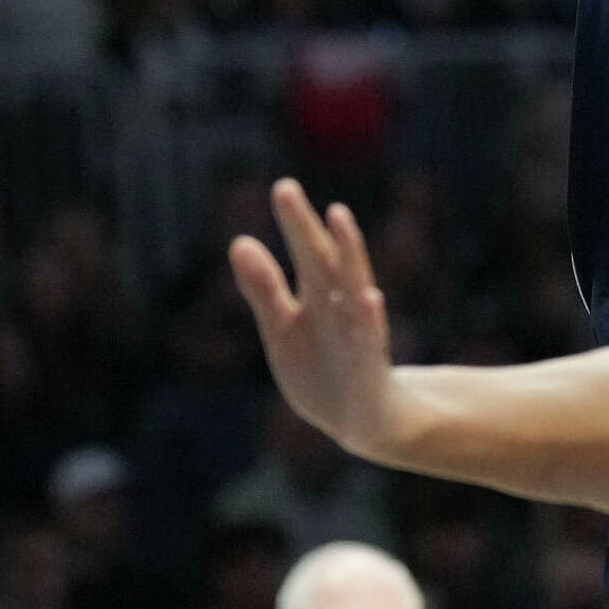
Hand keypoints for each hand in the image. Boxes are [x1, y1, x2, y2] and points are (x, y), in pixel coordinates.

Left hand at [230, 179, 404, 462]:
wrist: (363, 422)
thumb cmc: (321, 368)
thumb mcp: (283, 329)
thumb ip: (263, 289)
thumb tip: (238, 241)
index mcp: (319, 296)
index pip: (307, 252)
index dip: (295, 223)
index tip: (282, 187)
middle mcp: (340, 306)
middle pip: (322, 260)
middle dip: (305, 228)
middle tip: (285, 189)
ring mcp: (357, 335)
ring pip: (352, 287)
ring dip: (347, 252)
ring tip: (338, 218)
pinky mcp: (370, 370)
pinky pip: (369, 344)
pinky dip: (369, 321)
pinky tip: (370, 299)